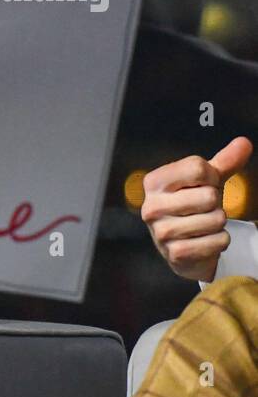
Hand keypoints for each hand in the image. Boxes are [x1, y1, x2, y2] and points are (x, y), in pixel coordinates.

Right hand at [141, 136, 251, 281]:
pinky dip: (220, 242)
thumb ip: (223, 162)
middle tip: (203, 210)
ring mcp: (161, 232)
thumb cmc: (192, 207)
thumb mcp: (204, 182)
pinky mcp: (176, 253)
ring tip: (203, 225)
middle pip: (209, 195)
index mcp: (154, 182)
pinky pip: (218, 241)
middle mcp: (152, 206)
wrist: (181, 246)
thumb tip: (244, 143)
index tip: (202, 186)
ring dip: (218, 224)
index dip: (211, 177)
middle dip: (216, 204)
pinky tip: (205, 241)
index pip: (197, 168)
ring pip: (216, 219)